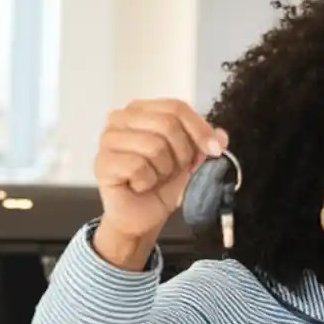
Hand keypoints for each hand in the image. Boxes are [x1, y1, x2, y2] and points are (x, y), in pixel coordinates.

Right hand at [92, 98, 227, 267]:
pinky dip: (147, 181)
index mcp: (141, 110)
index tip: (214, 150)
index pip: (176, 107)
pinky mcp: (102, 162)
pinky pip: (138, 166)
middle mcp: (120, 118)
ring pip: (154, 146)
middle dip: (182, 153)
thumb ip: (203, 143)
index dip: (200, 129)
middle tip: (176, 170)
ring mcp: (107, 139)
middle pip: (167, 124)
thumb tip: (221, 136)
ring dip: (164, 170)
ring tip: (154, 177)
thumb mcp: (190, 159)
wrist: (143, 216)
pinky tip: (139, 186)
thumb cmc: (162, 183)